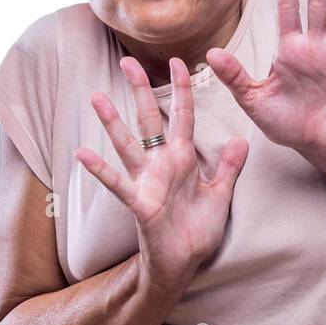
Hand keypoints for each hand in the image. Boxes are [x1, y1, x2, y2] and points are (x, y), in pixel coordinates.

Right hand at [73, 56, 249, 289]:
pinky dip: (101, 169)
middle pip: (150, 120)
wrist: (184, 264)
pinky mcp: (140, 203)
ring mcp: (148, 182)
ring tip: (96, 96)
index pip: (183, 116)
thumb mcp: (220, 194)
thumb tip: (242, 140)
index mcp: (184, 159)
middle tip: (127, 60)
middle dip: (141, 90)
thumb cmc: (197, 230)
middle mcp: (162, 164)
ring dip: (112, 122)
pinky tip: (83, 153)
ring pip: (128, 145)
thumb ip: (229, 168)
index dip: (183, 90)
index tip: (180, 61)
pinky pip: (118, 183)